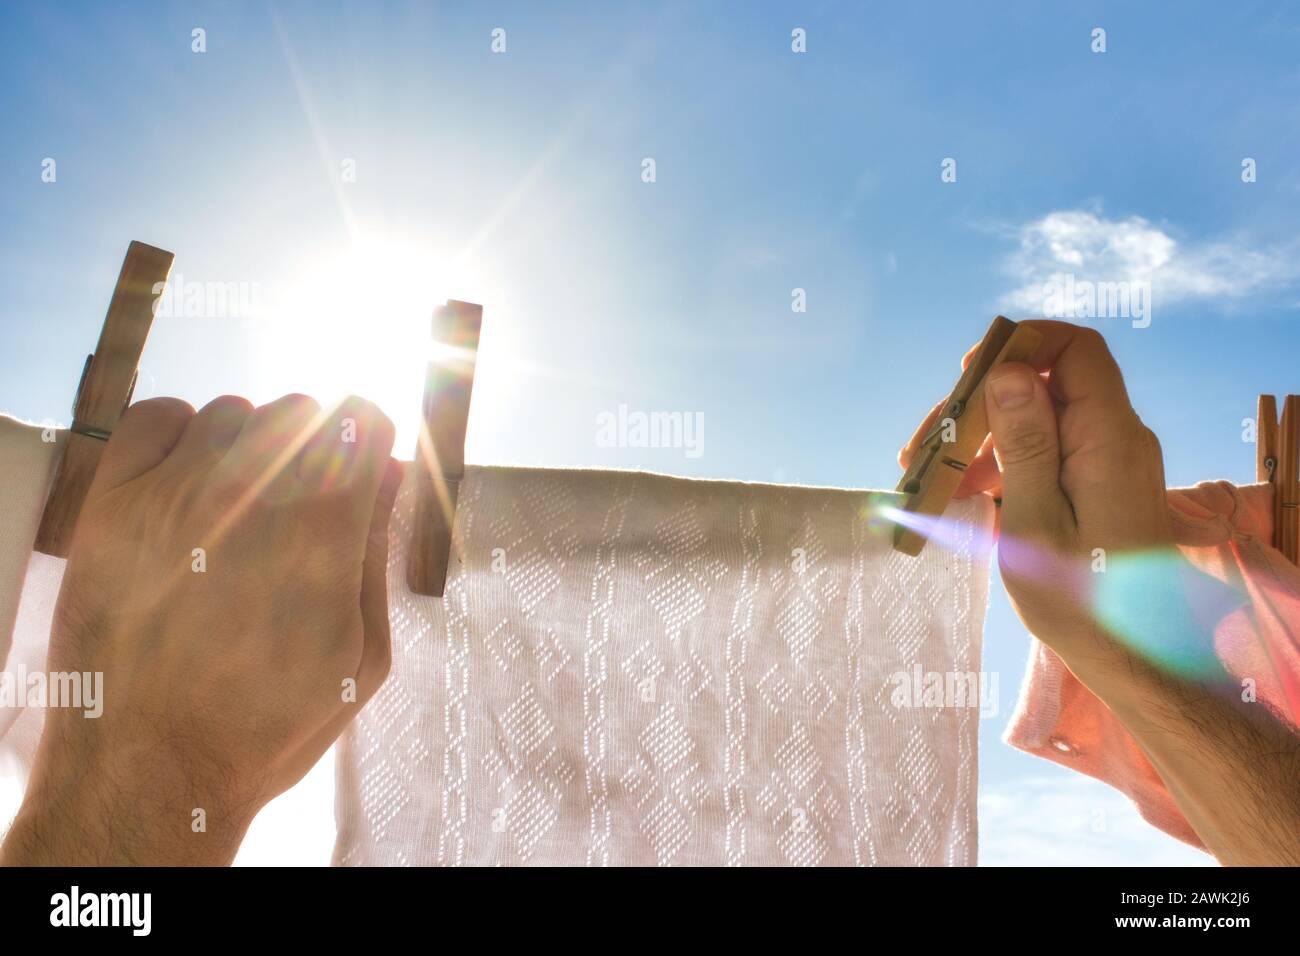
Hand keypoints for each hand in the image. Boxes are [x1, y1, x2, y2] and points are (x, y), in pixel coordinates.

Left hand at [2, 393, 400, 864]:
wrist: (150, 771)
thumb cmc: (270, 725)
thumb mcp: (363, 655)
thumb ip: (378, 551)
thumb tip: (389, 473)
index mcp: (323, 531)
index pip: (362, 418)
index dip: (371, 441)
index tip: (363, 468)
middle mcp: (249, 493)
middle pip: (301, 410)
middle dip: (316, 447)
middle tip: (300, 507)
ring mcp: (170, 493)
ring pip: (233, 413)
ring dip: (249, 446)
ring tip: (240, 505)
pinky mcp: (108, 505)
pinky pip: (155, 417)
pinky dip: (178, 436)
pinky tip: (186, 484)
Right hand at [901, 320, 1174, 679]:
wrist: (1132, 656)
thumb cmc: (1080, 599)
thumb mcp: (1035, 520)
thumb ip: (1025, 442)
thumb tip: (1009, 370)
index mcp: (1108, 439)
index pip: (1075, 350)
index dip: (1022, 345)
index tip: (968, 376)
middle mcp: (1117, 438)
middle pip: (1047, 382)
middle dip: (983, 401)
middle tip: (927, 443)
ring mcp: (1110, 461)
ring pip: (1042, 418)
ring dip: (985, 437)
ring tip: (932, 476)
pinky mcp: (1100, 484)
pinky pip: (1049, 451)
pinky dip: (1005, 463)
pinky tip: (964, 494)